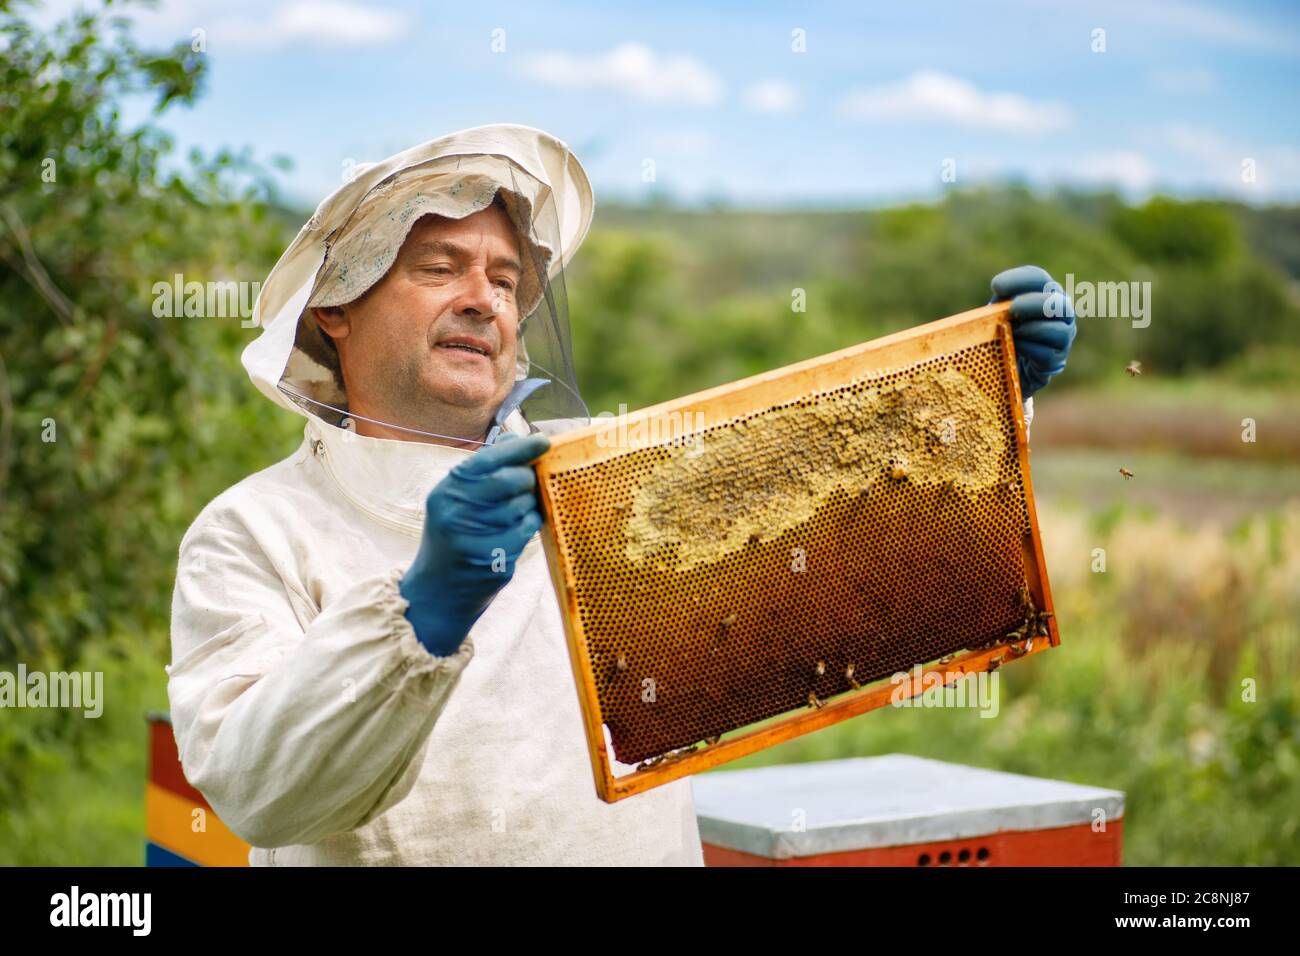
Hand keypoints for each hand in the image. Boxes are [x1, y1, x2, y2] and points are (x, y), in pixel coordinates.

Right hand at [399, 432, 550, 655]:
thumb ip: (486, 469)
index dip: (521, 448)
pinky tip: (520, 527)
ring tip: (519, 509)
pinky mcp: (493, 560)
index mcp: (447, 491)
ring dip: (529, 503)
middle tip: (529, 482)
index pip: (489, 459)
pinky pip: (527, 530)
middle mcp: (456, 512)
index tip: (544, 441)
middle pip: (510, 481)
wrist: (438, 591)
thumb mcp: (457, 499)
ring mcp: (474, 538)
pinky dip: (530, 524)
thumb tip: (516, 437)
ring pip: (523, 505)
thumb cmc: (453, 536)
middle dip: (528, 478)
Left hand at [988, 264, 1076, 398]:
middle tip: (1012, 309)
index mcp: (1044, 294)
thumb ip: (1000, 307)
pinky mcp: (1054, 362)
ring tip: (1013, 331)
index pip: (1039, 278)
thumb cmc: (1003, 334)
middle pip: (1057, 302)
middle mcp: (1060, 313)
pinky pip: (1047, 354)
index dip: (1019, 279)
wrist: (1008, 368)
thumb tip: (999, 308)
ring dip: (1032, 329)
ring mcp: (1062, 338)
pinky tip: (1015, 348)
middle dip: (1032, 304)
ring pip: (1059, 330)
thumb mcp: (998, 316)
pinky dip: (1029, 349)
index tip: (995, 286)